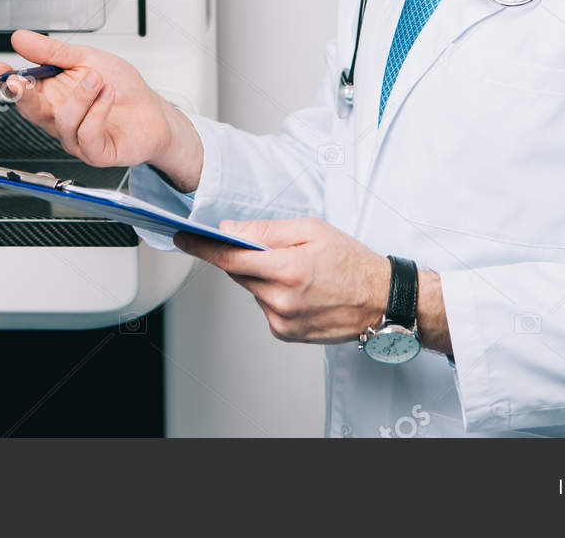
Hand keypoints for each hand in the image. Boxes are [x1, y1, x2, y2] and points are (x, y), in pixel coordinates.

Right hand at [0, 30, 203, 189]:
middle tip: (21, 80)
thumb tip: (20, 38)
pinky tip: (107, 95)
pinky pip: (87, 136)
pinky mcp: (96, 153)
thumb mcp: (87, 58)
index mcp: (51, 95)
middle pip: (31, 112)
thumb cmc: (120, 86)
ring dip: (80, 96)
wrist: (153, 110)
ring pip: (63, 121)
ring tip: (97, 79)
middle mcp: (59, 119)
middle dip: (22, 96)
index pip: (21, 91)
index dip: (6, 81)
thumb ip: (53, 52)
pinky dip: (97, 113)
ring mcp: (76, 139)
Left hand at [174, 218, 389, 343]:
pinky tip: (301, 291)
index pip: (229, 259)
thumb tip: (230, 231)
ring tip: (299, 273)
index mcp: (287, 269)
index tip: (183, 238)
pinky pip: (265, 307)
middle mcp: (280, 300)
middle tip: (273, 250)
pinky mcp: (285, 334)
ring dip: (263, 278)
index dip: (202, 247)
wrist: (381, 300)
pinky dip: (273, 295)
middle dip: (245, 259)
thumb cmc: (352, 262)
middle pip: (239, 274)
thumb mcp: (313, 230)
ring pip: (253, 291)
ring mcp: (282, 321)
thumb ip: (267, 231)